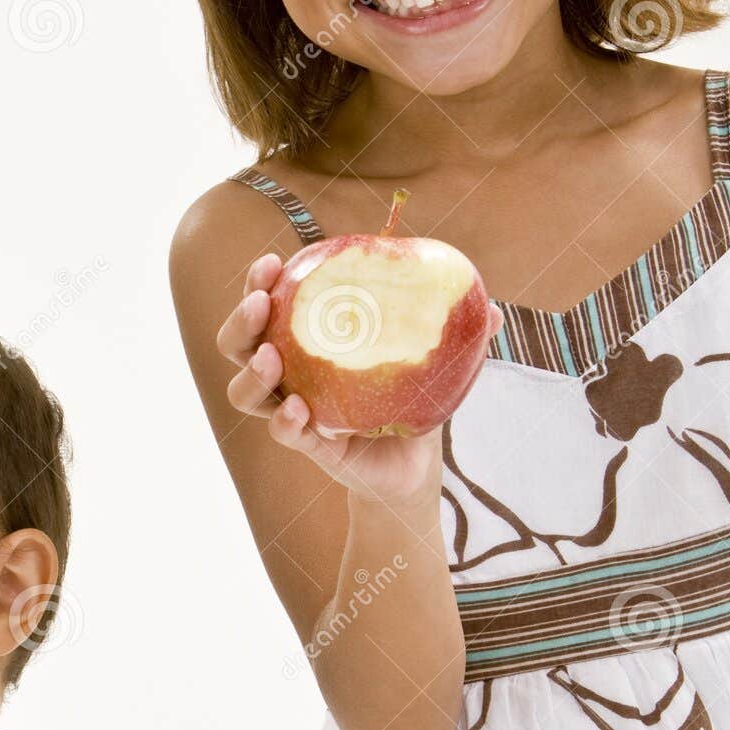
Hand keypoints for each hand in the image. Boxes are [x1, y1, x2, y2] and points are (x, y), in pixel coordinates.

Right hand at [218, 253, 502, 506]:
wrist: (413, 467)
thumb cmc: (411, 401)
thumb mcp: (432, 363)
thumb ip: (456, 335)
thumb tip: (492, 309)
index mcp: (309, 340)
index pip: (269, 304)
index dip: (260, 282)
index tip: (274, 262)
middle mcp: (290, 373)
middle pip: (237, 343)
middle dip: (240, 320)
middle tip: (261, 305)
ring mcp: (293, 409)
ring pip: (243, 393)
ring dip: (250, 373)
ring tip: (270, 360)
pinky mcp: (308, 444)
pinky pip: (282, 432)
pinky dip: (285, 421)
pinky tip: (300, 411)